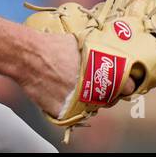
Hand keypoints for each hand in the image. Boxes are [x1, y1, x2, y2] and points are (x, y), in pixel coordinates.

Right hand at [19, 27, 135, 118]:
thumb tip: (104, 54)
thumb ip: (95, 53)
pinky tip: (61, 93)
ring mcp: (78, 104)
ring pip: (91, 107)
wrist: (28, 56)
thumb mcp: (80, 43)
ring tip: (76, 88)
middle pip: (109, 99)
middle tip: (97, 86)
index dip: (125, 84)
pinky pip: (71, 113)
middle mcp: (92, 91)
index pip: (126, 86)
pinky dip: (68, 106)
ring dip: (88, 100)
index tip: (123, 83)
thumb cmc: (51, 46)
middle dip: (107, 93)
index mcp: (101, 73)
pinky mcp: (63, 113)